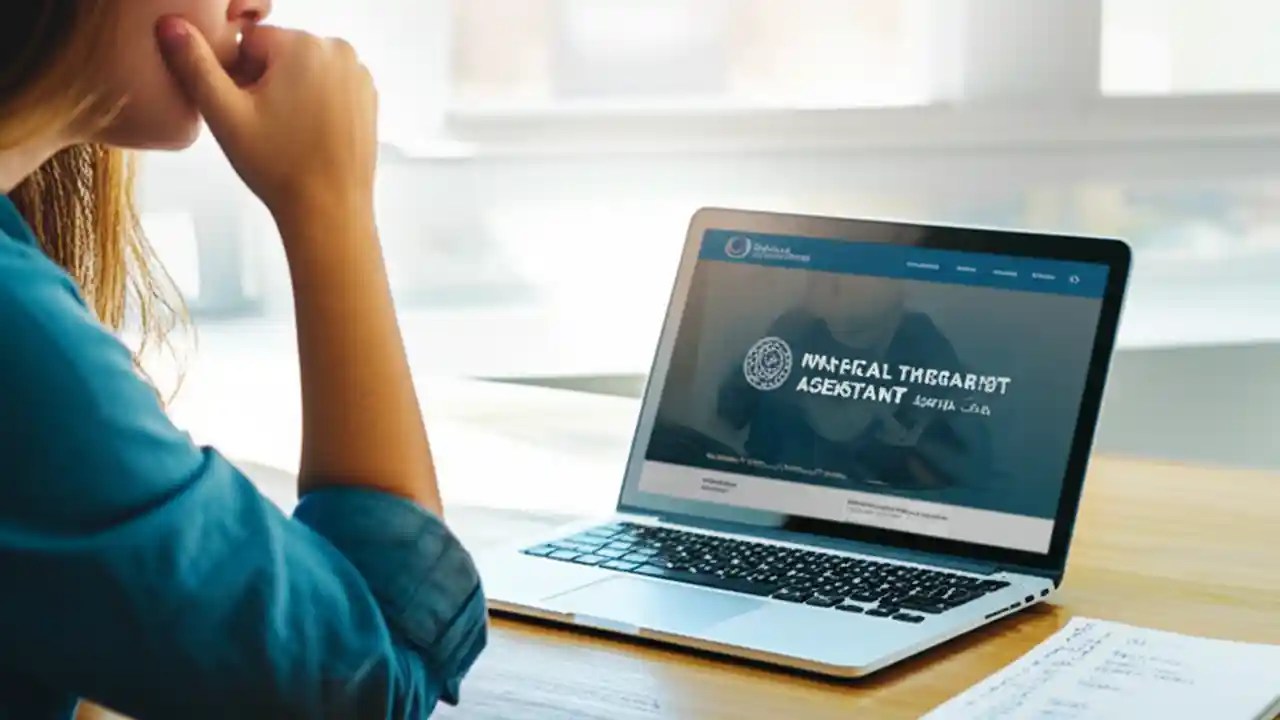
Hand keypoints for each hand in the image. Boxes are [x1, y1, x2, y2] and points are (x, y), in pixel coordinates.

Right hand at [156, 17, 377, 226]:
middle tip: (263, 124)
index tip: (243, 109)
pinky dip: (315, 103)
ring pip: (304, 70)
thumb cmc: (280, 167)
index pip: (250, 42)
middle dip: (265, 82)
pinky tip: (307, 135)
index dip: (237, 75)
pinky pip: (328, 87)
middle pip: (280, 53)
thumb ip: (195, 65)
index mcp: (304, 45)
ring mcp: (358, 74)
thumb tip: (169, 25)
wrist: (330, 210)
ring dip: (289, 92)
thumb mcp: (225, 114)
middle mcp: (338, 51)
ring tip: (286, 132)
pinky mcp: (368, 97)